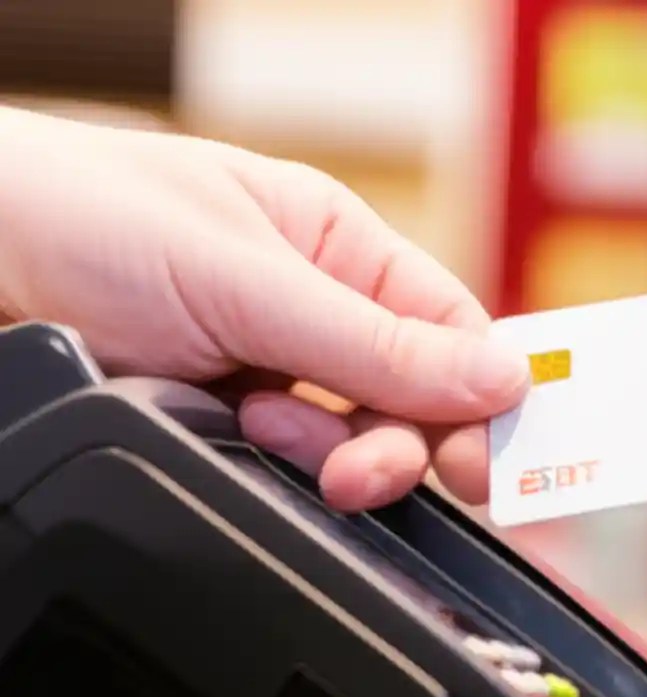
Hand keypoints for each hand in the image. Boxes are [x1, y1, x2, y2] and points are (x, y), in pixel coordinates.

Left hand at [0, 107, 528, 510]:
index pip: (447, 324)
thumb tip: (499, 378)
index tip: (496, 450)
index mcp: (337, 246)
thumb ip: (375, 342)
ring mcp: (265, 367)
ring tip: (268, 427)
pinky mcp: (219, 420)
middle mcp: (312, 308)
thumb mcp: (249, 279)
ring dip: (329, 449)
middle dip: (399, 437)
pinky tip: (241, 433)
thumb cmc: (85, 214)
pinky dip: (279, 463)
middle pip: (410, 395)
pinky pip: (288, 463)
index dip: (484, 387)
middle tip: (368, 470)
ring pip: (351, 437)